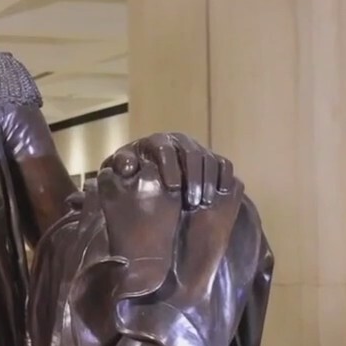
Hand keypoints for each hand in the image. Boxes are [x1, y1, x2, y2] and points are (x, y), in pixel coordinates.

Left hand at [101, 132, 235, 209]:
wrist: (150, 178)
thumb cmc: (134, 174)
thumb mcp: (123, 169)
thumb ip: (122, 165)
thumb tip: (126, 167)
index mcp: (157, 141)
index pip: (165, 149)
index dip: (170, 167)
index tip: (172, 187)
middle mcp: (180, 141)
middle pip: (192, 154)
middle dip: (193, 177)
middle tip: (192, 201)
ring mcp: (199, 150)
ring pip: (210, 160)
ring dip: (209, 181)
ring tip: (203, 203)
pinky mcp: (213, 161)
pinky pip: (224, 165)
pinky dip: (224, 178)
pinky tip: (220, 197)